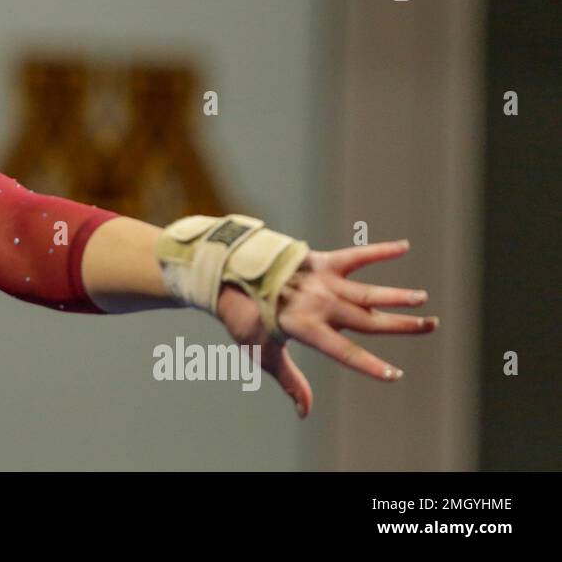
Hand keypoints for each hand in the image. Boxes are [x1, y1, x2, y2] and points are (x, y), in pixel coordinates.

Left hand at [214, 239, 437, 419]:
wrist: (226, 273)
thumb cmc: (243, 317)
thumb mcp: (262, 353)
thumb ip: (290, 380)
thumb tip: (305, 412)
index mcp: (305, 328)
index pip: (344, 352)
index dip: (369, 365)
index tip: (395, 374)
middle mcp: (318, 303)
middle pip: (366, 319)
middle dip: (399, 324)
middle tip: (431, 325)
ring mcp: (321, 280)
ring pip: (366, 291)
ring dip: (396, 295)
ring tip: (421, 298)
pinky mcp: (320, 260)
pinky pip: (355, 255)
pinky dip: (378, 250)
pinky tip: (404, 246)